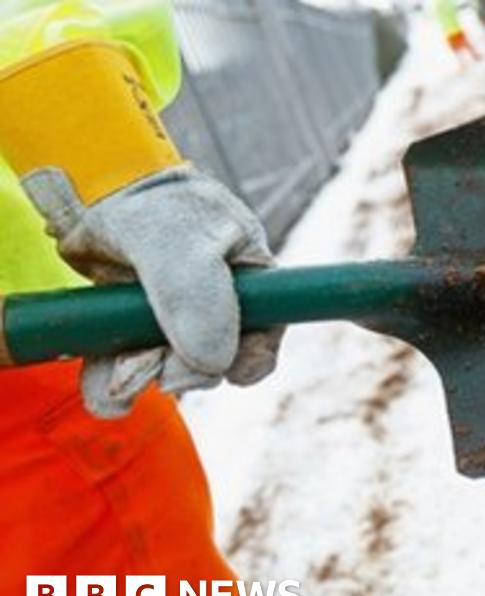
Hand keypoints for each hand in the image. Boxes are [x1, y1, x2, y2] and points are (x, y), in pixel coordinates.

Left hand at [23, 166, 283, 416]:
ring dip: (140, 381)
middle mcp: (215, 306)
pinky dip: (112, 386)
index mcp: (248, 281)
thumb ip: (197, 298)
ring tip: (117, 371)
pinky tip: (102, 381)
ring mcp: (170, 320)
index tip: (218, 367)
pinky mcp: (129, 330)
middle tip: (155, 361)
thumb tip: (213, 364)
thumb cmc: (149, 207)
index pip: (264, 339)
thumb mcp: (178, 242)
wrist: (90, 190)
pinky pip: (127, 375)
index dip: (246, 362)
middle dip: (182, 371)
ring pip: (164, 374)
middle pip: (212, 364)